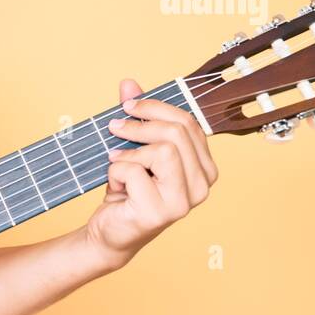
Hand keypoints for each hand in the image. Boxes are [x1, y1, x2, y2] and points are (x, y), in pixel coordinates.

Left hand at [85, 78, 219, 267]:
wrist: (110, 231)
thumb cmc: (127, 190)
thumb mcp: (133, 148)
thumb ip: (136, 116)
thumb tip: (128, 83)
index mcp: (204, 167)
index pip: (188, 123)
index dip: (155, 108)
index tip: (127, 106)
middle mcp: (202, 185)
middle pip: (177, 133)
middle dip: (140, 125)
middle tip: (114, 127)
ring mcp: (184, 202)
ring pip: (162, 151)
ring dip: (130, 153)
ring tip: (117, 162)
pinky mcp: (161, 213)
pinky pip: (134, 172)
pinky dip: (117, 172)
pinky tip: (117, 186)